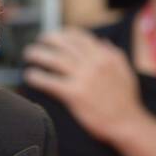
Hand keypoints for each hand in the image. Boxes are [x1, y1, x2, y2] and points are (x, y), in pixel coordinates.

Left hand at [21, 26, 142, 143]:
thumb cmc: (126, 100)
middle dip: (49, 39)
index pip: (81, 37)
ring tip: (29, 54)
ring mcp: (83, 78)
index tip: (56, 35)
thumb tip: (103, 41)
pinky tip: (29, 76)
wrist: (127, 123)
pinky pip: (51, 82)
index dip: (65, 33)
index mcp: (105, 56)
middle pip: (65, 45)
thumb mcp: (125, 71)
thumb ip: (114, 54)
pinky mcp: (74, 94)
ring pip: (55, 59)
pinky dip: (38, 77)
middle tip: (38, 40)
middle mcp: (93, 63)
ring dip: (39, 54)